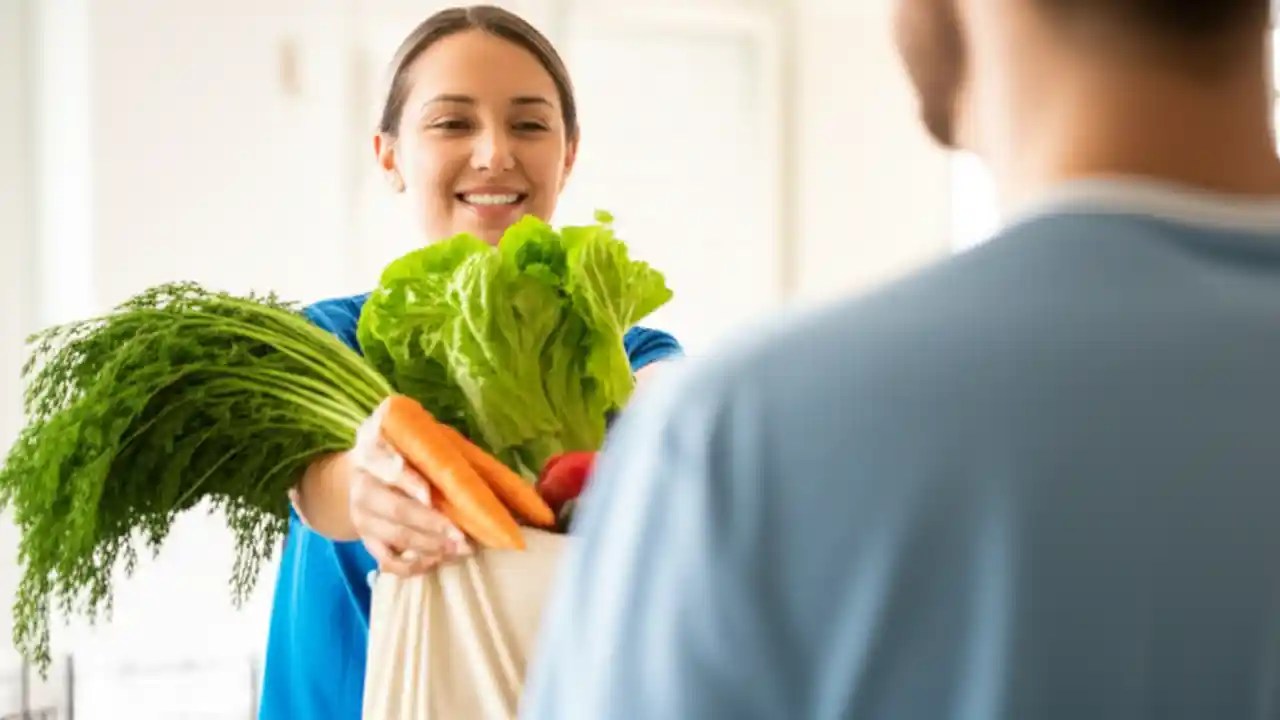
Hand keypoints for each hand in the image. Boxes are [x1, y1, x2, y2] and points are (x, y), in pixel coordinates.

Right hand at [347, 408, 471, 575]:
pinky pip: (390, 563)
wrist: (361, 479)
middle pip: (399, 512)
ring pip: (398, 539)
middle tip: (463, 536)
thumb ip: (427, 450)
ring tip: (463, 550)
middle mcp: (364, 492)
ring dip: (433, 547)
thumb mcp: (405, 444)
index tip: (430, 496)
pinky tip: (441, 559)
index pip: (390, 470)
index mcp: (372, 460)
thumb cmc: (397, 457)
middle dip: (434, 526)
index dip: (410, 483)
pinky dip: (416, 565)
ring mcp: (365, 521)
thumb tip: (470, 462)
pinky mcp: (369, 544)